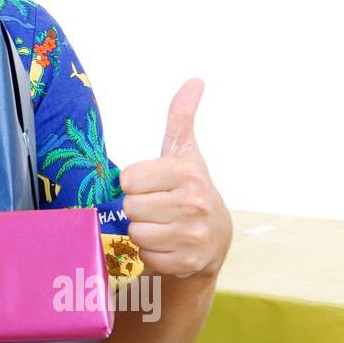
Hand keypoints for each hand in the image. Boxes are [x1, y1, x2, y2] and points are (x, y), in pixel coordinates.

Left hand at [119, 78, 232, 278]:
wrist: (215, 237)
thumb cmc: (189, 188)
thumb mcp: (184, 152)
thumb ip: (181, 117)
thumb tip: (195, 80)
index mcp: (186, 172)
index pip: (127, 179)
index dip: (135, 184)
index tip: (153, 185)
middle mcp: (193, 203)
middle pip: (129, 207)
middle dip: (138, 208)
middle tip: (158, 207)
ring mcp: (193, 235)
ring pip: (135, 232)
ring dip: (143, 232)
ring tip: (163, 226)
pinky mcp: (189, 262)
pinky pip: (146, 257)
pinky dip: (152, 254)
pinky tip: (169, 245)